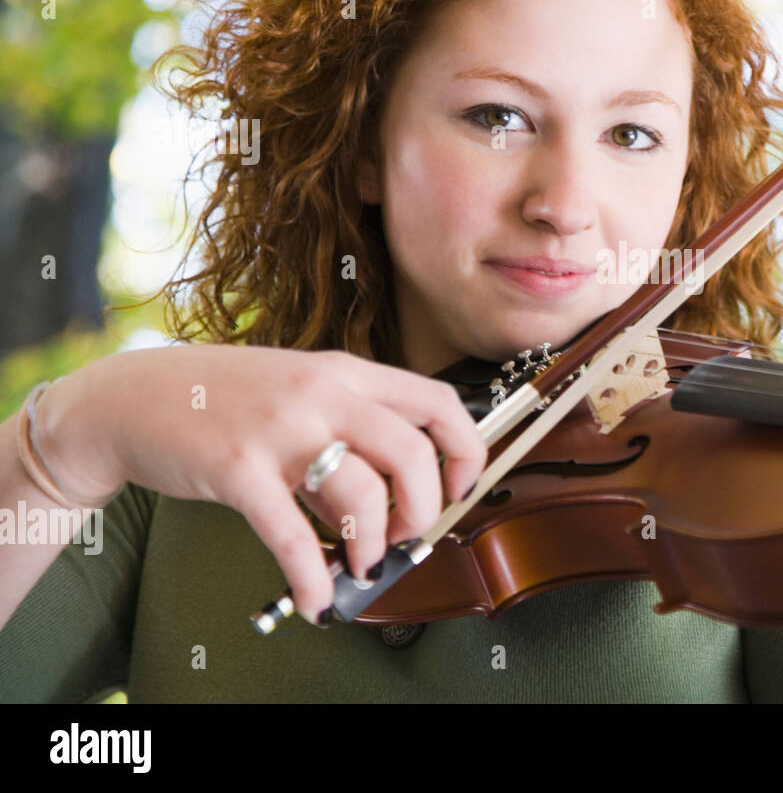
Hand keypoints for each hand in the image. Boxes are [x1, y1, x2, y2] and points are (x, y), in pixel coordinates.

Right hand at [35, 345, 485, 622]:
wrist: (132, 397)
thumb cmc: (223, 399)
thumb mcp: (300, 391)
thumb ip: (349, 430)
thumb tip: (397, 492)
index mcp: (345, 372)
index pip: (437, 403)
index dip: (464, 450)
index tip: (460, 487)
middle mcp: (322, 393)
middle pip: (413, 453)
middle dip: (423, 509)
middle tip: (408, 535)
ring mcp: (281, 430)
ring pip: (362, 493)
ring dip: (371, 545)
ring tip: (359, 563)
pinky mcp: (239, 470)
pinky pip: (294, 538)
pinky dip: (312, 578)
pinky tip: (316, 598)